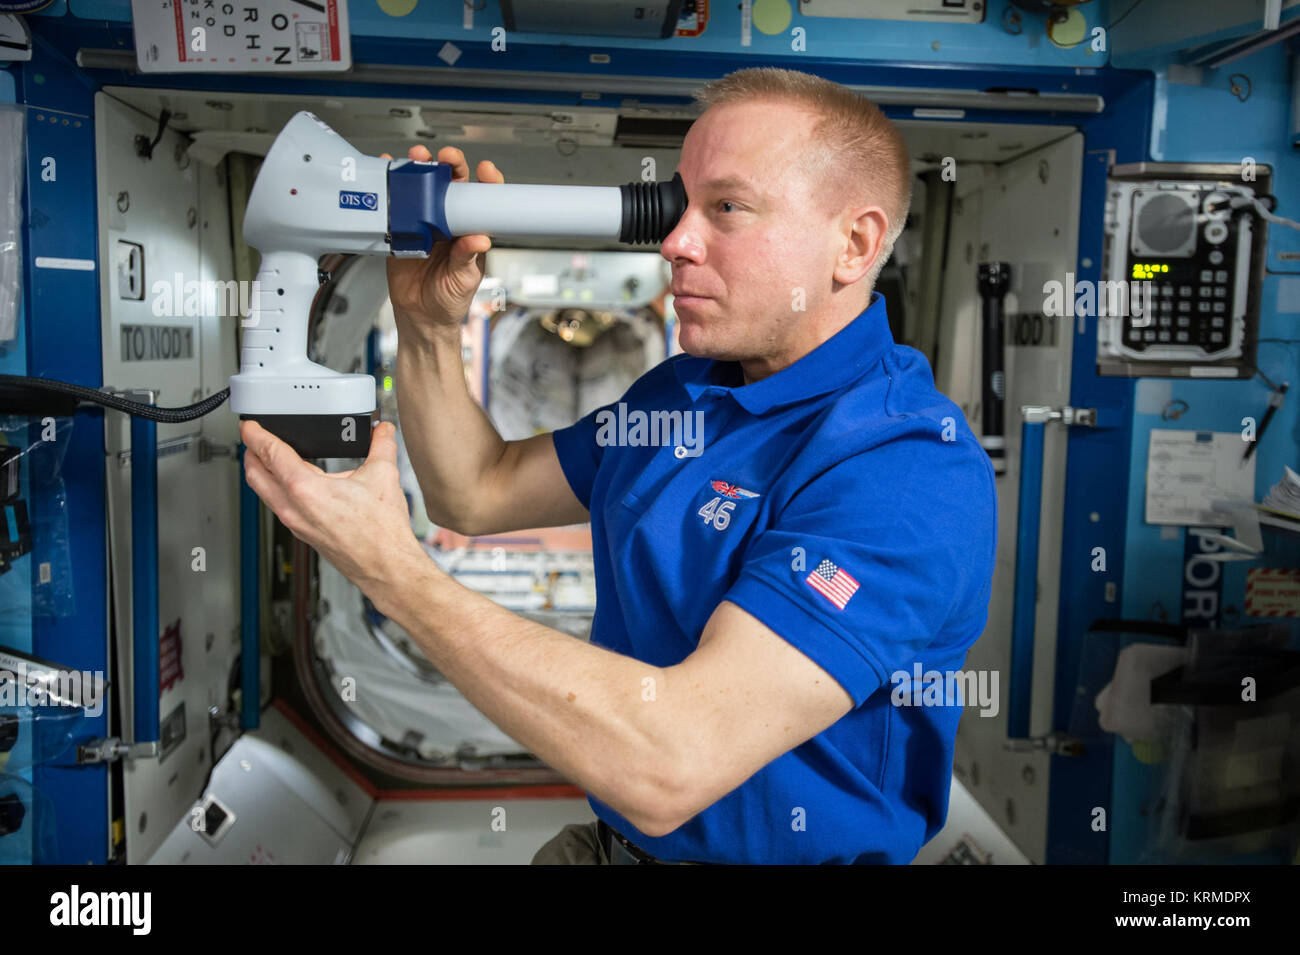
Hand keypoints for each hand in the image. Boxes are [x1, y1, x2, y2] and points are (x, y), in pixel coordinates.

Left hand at [240, 419, 431, 607]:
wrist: (387, 567)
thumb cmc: (382, 533)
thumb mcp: (383, 476)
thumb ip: (381, 446)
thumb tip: (381, 431)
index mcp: (306, 489)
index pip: (270, 453)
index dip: (255, 434)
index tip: (249, 426)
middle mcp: (294, 508)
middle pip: (255, 475)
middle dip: (250, 453)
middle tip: (252, 439)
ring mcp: (296, 524)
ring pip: (263, 493)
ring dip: (260, 473)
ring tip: (267, 459)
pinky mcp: (303, 534)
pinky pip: (277, 507)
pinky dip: (275, 490)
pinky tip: (291, 486)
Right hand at [380, 144, 503, 334]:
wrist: (420, 318)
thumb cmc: (449, 300)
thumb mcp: (464, 280)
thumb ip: (468, 258)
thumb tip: (479, 240)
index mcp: (469, 232)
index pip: (482, 201)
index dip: (487, 182)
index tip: (486, 171)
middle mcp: (449, 223)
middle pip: (451, 185)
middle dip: (449, 165)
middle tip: (446, 158)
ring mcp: (424, 224)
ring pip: (424, 189)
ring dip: (420, 168)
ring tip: (418, 157)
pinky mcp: (401, 230)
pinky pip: (397, 206)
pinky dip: (391, 187)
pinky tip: (389, 173)